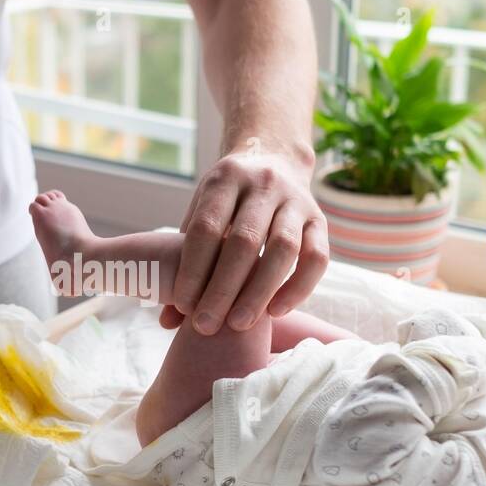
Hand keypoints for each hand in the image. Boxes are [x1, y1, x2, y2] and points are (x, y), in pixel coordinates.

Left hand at [163, 150, 328, 333]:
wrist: (275, 158)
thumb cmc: (228, 201)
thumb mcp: (201, 213)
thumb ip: (184, 262)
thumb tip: (166, 320)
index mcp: (225, 178)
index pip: (206, 227)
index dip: (193, 269)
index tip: (183, 306)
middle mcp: (263, 184)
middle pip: (243, 241)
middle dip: (222, 289)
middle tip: (206, 326)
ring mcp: (296, 200)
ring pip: (283, 248)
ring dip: (259, 291)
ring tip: (238, 324)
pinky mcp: (320, 219)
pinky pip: (316, 257)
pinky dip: (298, 287)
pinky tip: (276, 312)